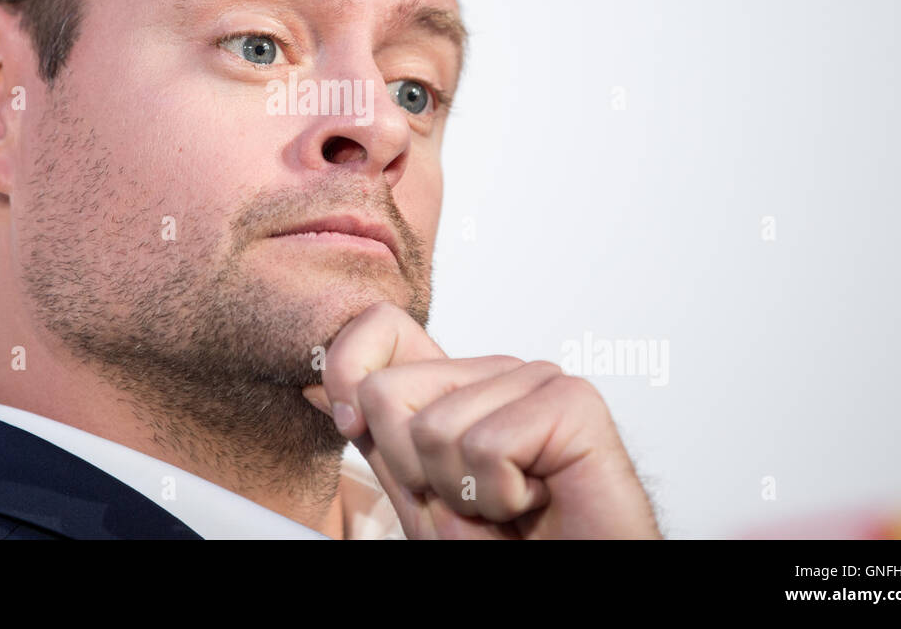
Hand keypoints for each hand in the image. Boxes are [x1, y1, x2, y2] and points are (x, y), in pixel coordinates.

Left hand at [302, 302, 660, 538]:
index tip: (357, 429)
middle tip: (469, 499)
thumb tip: (320, 388)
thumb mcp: (420, 497)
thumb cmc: (511, 547)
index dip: (347, 374)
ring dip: (463, 495)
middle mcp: (494, 373)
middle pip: (386, 393)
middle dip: (412, 471)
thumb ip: (377, 439)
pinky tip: (535, 502)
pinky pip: (487, 446)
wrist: (580, 574)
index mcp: (457, 387)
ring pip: (434, 429)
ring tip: (507, 507)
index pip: (380, 326)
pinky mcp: (573, 402)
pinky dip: (502, 498)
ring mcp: (535, 381)